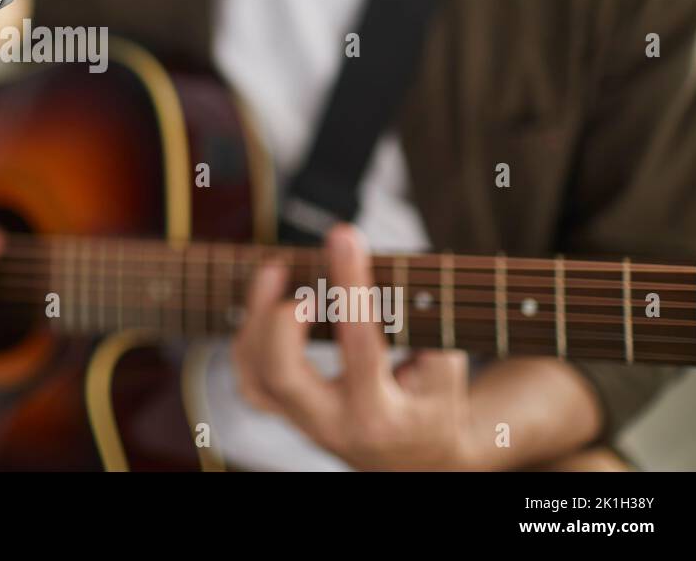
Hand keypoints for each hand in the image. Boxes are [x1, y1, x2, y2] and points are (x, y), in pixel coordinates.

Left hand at [230, 224, 479, 469]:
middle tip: (302, 283)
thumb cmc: (434, 404)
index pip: (360, 343)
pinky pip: (248, 377)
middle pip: (282, 373)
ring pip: (254, 374)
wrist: (416, 459)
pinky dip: (248, 336)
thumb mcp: (447, 370)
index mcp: (381, 414)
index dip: (350, 286)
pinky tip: (265, 302)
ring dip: (255, 317)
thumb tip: (384, 276)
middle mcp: (333, 425)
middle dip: (280, 319)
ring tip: (274, 270)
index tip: (344, 236)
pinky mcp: (285, 414)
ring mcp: (302, 422)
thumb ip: (424, 328)